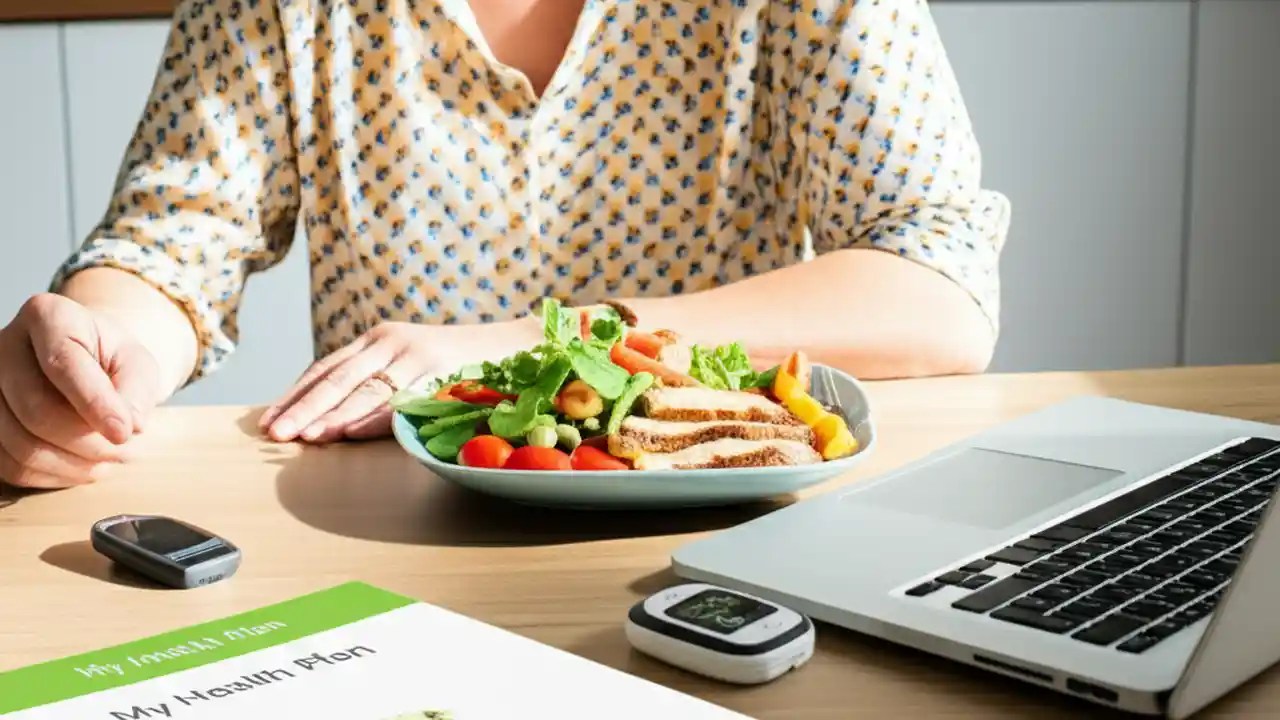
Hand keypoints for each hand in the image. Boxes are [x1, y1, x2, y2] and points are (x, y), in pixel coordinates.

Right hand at [0, 294, 162, 487]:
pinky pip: (9, 465)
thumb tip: (128, 426)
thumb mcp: (137, 364)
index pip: (62, 364)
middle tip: (126, 449)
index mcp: (47, 316)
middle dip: (88, 441)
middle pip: (37, 411)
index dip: (95, 404)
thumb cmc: (112, 361)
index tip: (126, 433)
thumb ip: (136, 390)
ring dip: (73, 463)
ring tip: (109, 458)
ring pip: (20, 444)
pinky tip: (80, 466)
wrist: (84, 365)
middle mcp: (3, 345)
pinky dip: (50, 475)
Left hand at [259, 318, 539, 443]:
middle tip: (275, 432)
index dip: (297, 393)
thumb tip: (333, 416)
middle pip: (336, 378)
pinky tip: (350, 432)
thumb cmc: (460, 364)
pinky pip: (398, 399)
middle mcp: (392, 341)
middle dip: (302, 407)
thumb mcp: (412, 363)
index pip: (327, 367)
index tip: (270, 418)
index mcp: (380, 339)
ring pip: (362, 389)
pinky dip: (372, 417)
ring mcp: (415, 354)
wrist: (516, 345)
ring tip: (305, 436)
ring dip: (331, 416)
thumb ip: (379, 380)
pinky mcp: (438, 371)